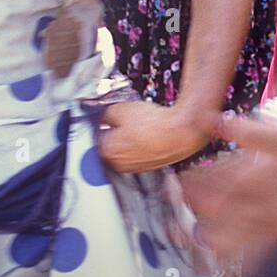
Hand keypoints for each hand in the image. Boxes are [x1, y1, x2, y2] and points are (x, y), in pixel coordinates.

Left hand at [97, 98, 214, 172]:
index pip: (95, 137)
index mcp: (107, 151)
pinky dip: (142, 145)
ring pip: (125, 152)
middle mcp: (119, 165)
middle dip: (114, 133)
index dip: (101, 123)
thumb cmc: (153, 123)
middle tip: (124, 120)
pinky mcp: (150, 167)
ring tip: (140, 126)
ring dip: (128, 140)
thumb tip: (102, 116)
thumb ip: (105, 113)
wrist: (181, 132)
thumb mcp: (121, 109)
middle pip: (110, 146)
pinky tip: (150, 134)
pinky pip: (140, 154)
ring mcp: (136, 168)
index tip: (106, 117)